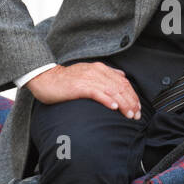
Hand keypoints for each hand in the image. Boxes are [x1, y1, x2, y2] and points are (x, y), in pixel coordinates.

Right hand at [25, 62, 141, 118]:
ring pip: (112, 91)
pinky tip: (114, 108)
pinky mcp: (80, 87)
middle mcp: (97, 72)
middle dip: (131, 102)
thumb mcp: (88, 72)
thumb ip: (105, 73)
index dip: (133, 95)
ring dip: (123, 104)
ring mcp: (88, 79)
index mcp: (100, 68)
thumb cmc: (66, 79)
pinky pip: (97, 93)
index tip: (138, 107)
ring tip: (130, 115)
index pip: (123, 82)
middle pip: (121, 87)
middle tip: (136, 115)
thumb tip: (121, 75)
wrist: (46, 79)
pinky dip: (107, 100)